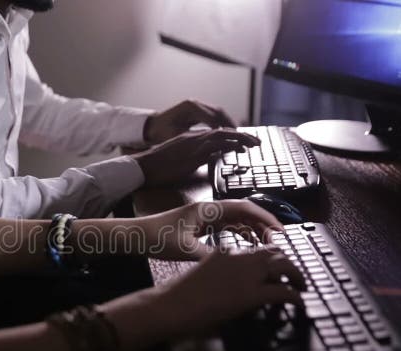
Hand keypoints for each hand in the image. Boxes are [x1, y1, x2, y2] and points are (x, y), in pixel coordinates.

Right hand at [133, 129, 259, 187]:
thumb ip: (198, 157)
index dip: (234, 137)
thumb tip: (212, 158)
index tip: (246, 142)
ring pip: (223, 136)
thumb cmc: (158, 167)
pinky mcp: (193, 153)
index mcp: (192, 138)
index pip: (218, 134)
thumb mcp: (182, 160)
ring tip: (253, 144)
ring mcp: (194, 144)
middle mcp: (195, 137)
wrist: (143, 166)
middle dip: (242, 136)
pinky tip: (239, 149)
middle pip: (224, 132)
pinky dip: (229, 145)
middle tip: (257, 142)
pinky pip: (215, 145)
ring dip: (240, 139)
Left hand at [138, 200, 284, 260]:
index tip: (279, 230)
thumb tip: (234, 263)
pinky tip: (249, 244)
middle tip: (278, 240)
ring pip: (238, 220)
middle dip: (263, 224)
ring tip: (267, 244)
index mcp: (208, 210)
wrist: (136, 236)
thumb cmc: (156, 237)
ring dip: (254, 229)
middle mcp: (210, 210)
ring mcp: (207, 217)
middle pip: (245, 212)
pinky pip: (228, 227)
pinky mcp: (202, 226)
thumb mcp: (185, 250)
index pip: (244, 208)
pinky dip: (241, 234)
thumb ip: (211, 256)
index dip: (265, 218)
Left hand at [144, 100, 235, 144]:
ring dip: (228, 123)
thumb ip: (193, 138)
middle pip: (219, 112)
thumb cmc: (161, 132)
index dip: (224, 129)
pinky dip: (222, 123)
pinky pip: (214, 115)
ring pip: (218, 113)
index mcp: (190, 107)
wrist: (152, 126)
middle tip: (240, 136)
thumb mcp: (176, 136)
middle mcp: (195, 104)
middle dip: (231, 125)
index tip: (232, 139)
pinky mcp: (197, 110)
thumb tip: (209, 144)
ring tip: (238, 135)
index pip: (213, 117)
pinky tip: (227, 133)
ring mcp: (197, 106)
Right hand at [153, 248, 304, 335]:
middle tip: (295, 275)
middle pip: (274, 251)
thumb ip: (221, 275)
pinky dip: (296, 295)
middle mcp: (239, 257)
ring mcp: (246, 274)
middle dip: (288, 262)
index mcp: (226, 252)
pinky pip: (283, 291)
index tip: (277, 267)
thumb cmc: (179, 296)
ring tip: (301, 285)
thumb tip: (234, 288)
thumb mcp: (203, 276)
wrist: (170, 305)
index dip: (270, 257)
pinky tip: (300, 303)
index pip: (256, 249)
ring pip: (283, 264)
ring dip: (296, 274)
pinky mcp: (251, 293)